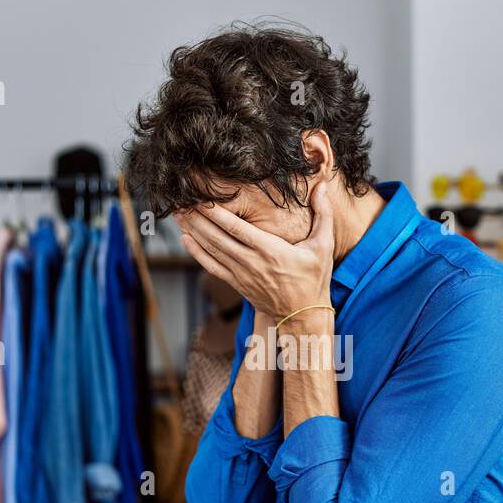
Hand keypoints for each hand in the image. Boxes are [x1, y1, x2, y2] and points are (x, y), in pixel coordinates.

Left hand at [174, 181, 334, 320]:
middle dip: (198, 218)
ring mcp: (242, 275)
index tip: (202, 198)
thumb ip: (323, 214)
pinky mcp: (237, 285)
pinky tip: (186, 240)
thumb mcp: (323, 245)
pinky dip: (198, 253)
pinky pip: (212, 267)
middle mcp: (252, 262)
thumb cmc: (315, 279)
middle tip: (181, 201)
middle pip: (217, 237)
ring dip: (194, 231)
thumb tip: (324, 185)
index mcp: (271, 250)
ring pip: (212, 250)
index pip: (237, 228)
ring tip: (179, 215)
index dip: (216, 213)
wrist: (303, 316)